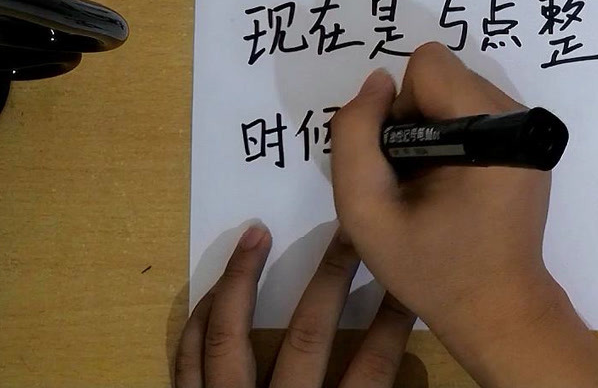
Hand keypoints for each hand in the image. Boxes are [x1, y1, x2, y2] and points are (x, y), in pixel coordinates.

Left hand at [174, 223, 416, 387]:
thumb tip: (401, 356)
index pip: (372, 366)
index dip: (394, 321)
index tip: (410, 278)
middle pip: (308, 336)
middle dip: (331, 278)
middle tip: (349, 230)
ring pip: (229, 340)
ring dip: (242, 281)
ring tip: (256, 234)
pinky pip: (188, 366)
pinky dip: (198, 326)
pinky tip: (213, 294)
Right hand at [330, 42, 556, 339]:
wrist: (497, 307)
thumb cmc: (432, 269)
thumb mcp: (366, 213)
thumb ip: (354, 139)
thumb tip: (377, 83)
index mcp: (491, 132)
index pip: (429, 67)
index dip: (399, 109)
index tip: (402, 163)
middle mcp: (519, 119)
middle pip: (444, 75)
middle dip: (415, 118)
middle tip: (414, 181)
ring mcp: (528, 129)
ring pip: (457, 90)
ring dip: (434, 128)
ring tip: (434, 187)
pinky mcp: (528, 143)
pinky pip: (476, 110)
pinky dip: (455, 137)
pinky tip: (454, 185)